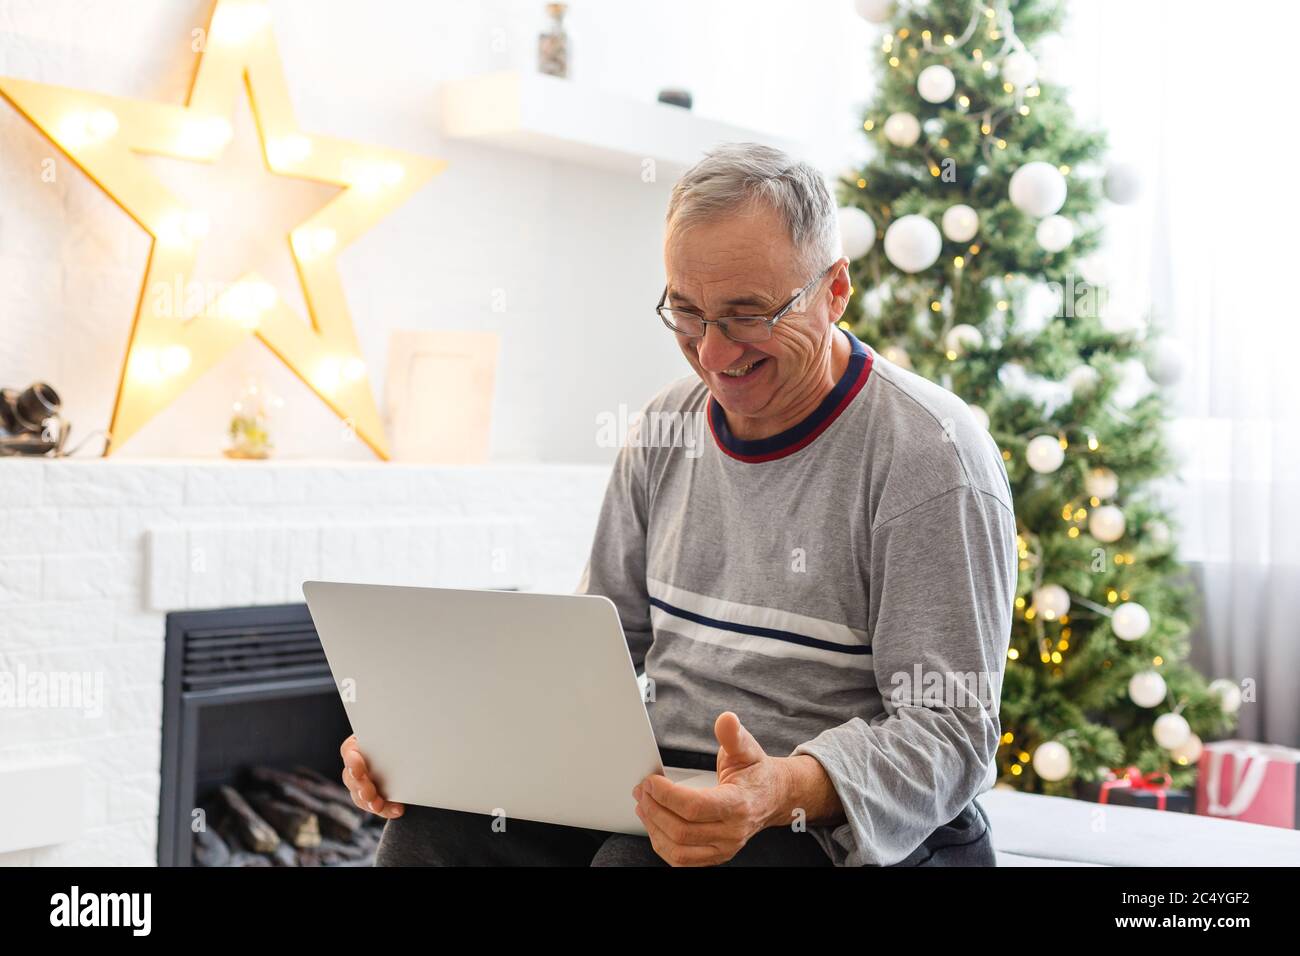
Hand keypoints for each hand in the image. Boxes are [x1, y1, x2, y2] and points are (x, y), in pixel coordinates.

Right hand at [340, 734, 404, 818]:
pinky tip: (397, 809)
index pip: (349, 751)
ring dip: (369, 802)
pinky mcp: (371, 795)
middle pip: (351, 777)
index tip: (359, 770)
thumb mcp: (401, 734)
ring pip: (358, 795)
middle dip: (360, 787)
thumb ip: (398, 737)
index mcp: (360, 743)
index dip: (352, 761)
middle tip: (369, 794)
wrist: (417, 752)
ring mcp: (361, 781)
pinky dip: (385, 809)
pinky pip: (373, 805)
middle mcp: (357, 763)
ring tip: (379, 806)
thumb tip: (408, 734)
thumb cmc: (405, 738)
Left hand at [632, 712, 790, 866]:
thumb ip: (733, 735)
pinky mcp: (716, 855)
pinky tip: (654, 825)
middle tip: (642, 790)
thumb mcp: (747, 749)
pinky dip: (662, 844)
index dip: (666, 795)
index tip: (650, 781)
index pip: (694, 807)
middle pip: (681, 830)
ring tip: (643, 806)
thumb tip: (726, 720)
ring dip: (654, 828)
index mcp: (738, 804)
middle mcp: (732, 832)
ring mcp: (724, 848)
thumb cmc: (756, 772)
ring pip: (678, 850)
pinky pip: (682, 860)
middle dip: (654, 808)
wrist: (774, 797)